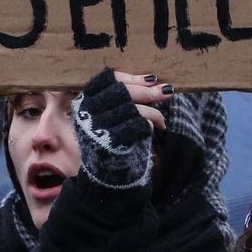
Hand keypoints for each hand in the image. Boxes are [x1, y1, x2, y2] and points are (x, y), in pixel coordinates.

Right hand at [71, 70, 166, 189]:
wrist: (104, 174)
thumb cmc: (109, 140)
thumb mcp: (107, 115)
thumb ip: (122, 98)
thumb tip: (153, 82)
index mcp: (84, 101)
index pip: (106, 79)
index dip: (130, 77)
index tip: (151, 79)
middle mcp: (87, 112)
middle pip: (122, 92)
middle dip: (148, 91)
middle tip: (167, 91)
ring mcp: (97, 127)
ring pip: (132, 109)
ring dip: (153, 112)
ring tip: (162, 120)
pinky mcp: (109, 142)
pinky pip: (138, 125)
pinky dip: (150, 124)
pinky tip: (155, 127)